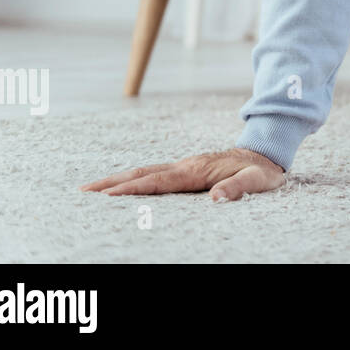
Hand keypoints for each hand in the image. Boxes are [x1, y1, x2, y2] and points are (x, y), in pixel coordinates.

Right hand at [80, 148, 285, 202]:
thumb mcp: (258, 180)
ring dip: (116, 180)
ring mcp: (183, 166)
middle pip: (142, 174)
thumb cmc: (263, 169)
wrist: (266, 150)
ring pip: (144, 172)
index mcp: (197, 170)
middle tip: (82, 193)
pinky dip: (131, 180)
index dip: (134, 189)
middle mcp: (185, 166)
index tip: (108, 196)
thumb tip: (216, 199)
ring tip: (90, 190)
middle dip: (111, 183)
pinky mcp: (184, 169)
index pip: (159, 181)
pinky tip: (121, 187)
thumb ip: (238, 188)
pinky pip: (152, 174)